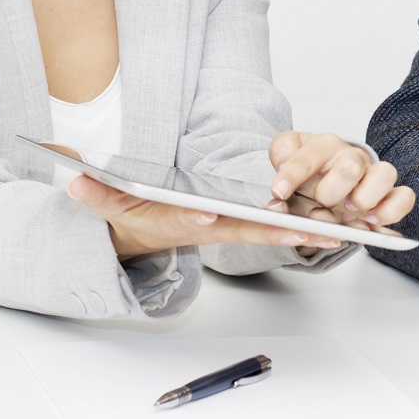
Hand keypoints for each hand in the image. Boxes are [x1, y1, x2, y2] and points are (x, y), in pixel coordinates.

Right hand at [67, 175, 341, 259]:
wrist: (144, 237)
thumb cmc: (133, 218)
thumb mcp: (108, 205)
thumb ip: (94, 193)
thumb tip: (73, 181)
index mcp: (181, 220)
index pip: (189, 218)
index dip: (196, 215)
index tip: (209, 211)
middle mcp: (213, 227)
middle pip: (247, 230)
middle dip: (280, 231)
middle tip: (317, 231)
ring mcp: (231, 228)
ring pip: (272, 231)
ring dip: (307, 231)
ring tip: (345, 230)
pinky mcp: (244, 225)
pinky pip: (279, 227)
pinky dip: (307, 227)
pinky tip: (339, 224)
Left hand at [267, 131, 414, 227]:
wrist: (327, 178)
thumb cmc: (310, 170)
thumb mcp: (287, 154)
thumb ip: (282, 152)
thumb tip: (284, 163)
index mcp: (325, 145)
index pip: (308, 155)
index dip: (292, 175)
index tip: (279, 192)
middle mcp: (353, 157)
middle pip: (350, 167)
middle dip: (330, 192)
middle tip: (320, 202)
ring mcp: (374, 175)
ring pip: (385, 175)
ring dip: (364, 198)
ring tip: (348, 211)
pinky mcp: (389, 195)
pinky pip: (404, 197)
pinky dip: (390, 211)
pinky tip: (371, 221)